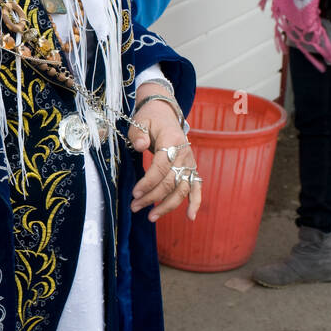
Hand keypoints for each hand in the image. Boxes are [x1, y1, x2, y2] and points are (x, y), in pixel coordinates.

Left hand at [127, 89, 200, 222]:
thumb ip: (138, 134)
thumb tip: (140, 146)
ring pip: (182, 189)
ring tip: (151, 216)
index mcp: (172, 140)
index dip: (148, 182)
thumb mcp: (140, 121)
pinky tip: (190, 217)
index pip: (161, 167)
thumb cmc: (150, 119)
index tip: (135, 193)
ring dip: (168, 205)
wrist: (165, 113)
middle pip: (171, 181)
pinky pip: (196, 187)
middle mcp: (184, 153)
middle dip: (152, 197)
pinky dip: (195, 202)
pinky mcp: (191, 168)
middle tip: (135, 207)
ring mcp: (190, 162)